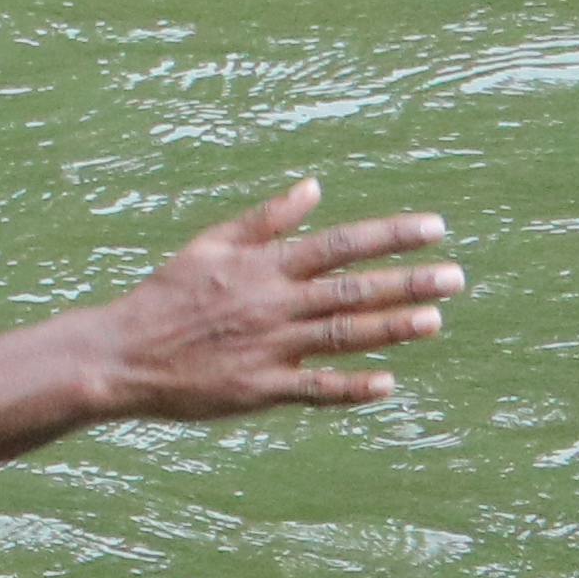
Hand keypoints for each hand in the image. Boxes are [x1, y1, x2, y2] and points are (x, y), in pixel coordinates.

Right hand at [90, 180, 461, 416]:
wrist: (122, 352)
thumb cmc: (169, 295)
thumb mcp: (209, 245)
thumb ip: (264, 219)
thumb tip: (314, 188)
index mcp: (261, 265)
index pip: (336, 244)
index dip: (388, 235)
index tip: (434, 227)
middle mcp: (271, 303)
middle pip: (350, 289)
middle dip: (406, 282)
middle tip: (456, 277)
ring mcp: (268, 347)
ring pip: (341, 335)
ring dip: (389, 328)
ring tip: (435, 320)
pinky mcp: (260, 388)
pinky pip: (315, 390)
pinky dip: (350, 388)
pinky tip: (387, 384)